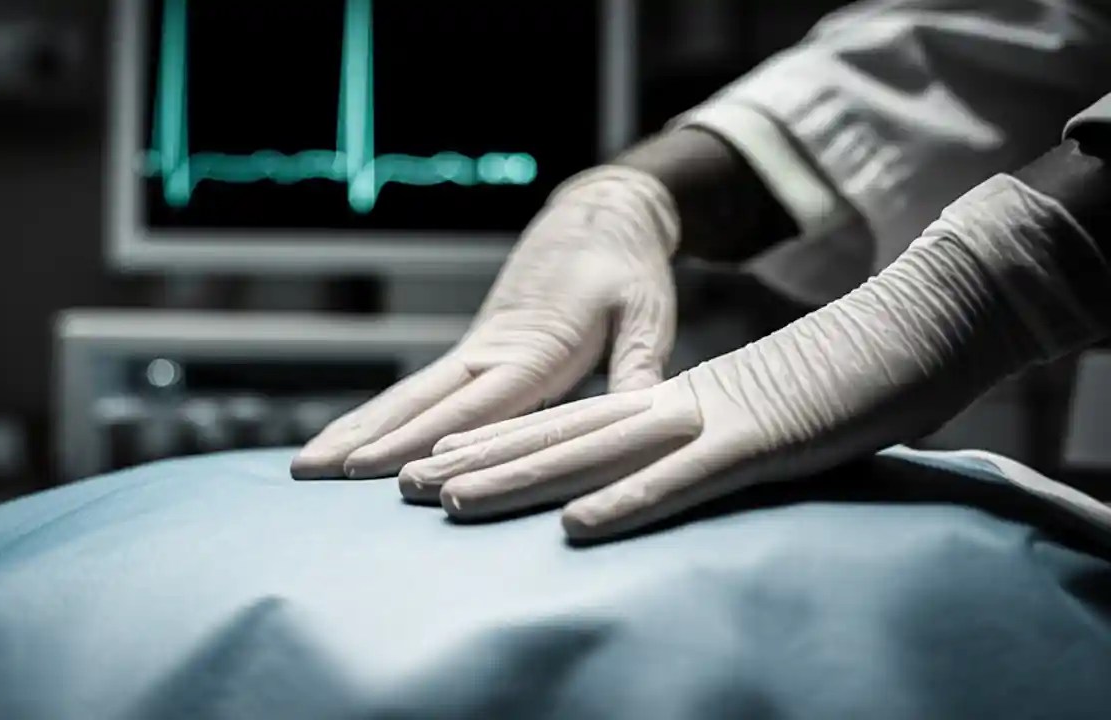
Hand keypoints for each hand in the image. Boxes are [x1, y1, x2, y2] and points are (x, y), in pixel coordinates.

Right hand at [291, 167, 680, 478]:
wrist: (600, 217)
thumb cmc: (628, 269)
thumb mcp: (647, 313)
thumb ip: (638, 365)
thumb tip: (643, 416)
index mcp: (537, 347)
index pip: (478, 406)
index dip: (429, 440)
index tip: (383, 470)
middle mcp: (492, 351)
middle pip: (420, 402)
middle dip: (367, 441)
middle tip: (311, 473)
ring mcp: (476, 350)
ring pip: (407, 396)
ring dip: (356, 429)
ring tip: (306, 463)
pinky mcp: (474, 351)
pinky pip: (420, 389)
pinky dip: (379, 417)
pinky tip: (350, 440)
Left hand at [398, 175, 1107, 540]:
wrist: (917, 324)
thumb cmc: (847, 378)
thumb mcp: (764, 418)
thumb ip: (713, 445)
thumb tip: (673, 473)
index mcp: (677, 401)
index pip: (574, 426)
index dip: (506, 445)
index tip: (445, 464)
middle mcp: (678, 405)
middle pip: (564, 436)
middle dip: (484, 463)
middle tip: (410, 487)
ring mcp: (714, 420)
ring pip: (598, 453)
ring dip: (523, 480)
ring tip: (452, 500)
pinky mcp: (759, 442)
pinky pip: (682, 477)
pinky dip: (627, 501)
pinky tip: (574, 526)